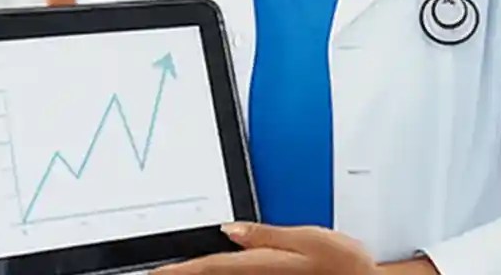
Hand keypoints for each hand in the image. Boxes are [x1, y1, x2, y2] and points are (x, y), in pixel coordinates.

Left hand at [151, 223, 377, 273]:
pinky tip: (214, 274)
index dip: (179, 271)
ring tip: (179, 273)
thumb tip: (230, 230)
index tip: (155, 272)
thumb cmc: (345, 265)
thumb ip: (265, 235)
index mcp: (263, 266)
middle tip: (158, 273)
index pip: (210, 268)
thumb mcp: (308, 238)